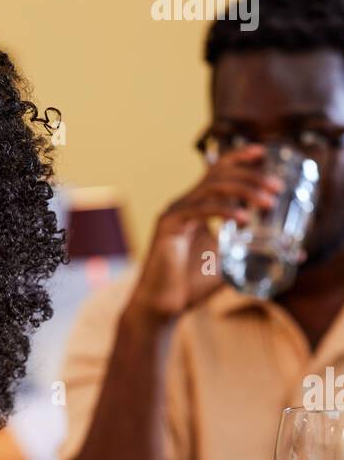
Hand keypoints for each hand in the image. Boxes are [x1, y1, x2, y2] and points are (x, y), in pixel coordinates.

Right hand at [129, 144, 282, 318]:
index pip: (218, 172)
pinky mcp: (169, 224)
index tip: (263, 153)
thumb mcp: (231, 263)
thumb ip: (257, 253)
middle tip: (276, 188)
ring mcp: (176, 212)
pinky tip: (243, 219)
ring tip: (267, 202)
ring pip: (212, 186)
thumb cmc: (191, 286)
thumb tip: (297, 254)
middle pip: (220, 174)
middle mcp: (186, 204)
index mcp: (197, 207)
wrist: (162, 306)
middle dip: (251, 177)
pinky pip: (200, 208)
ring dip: (244, 190)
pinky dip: (224, 210)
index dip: (239, 157)